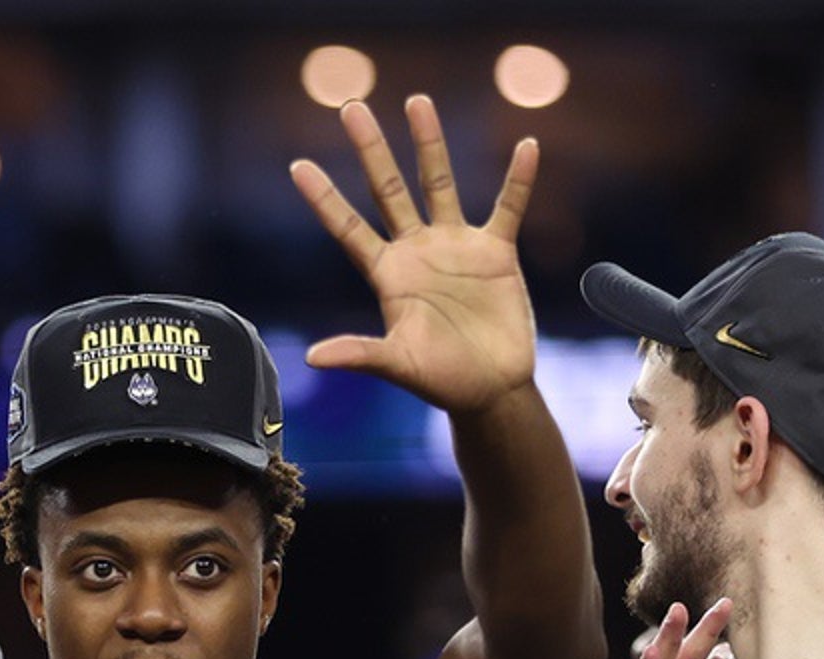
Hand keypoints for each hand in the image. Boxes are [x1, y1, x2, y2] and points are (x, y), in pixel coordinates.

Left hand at [291, 95, 538, 413]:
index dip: (324, 199)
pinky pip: (508, 208)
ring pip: (439, 184)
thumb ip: (360, 354)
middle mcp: (417, 251)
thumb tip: (312, 357)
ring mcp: (456, 247)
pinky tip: (526, 147)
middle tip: (350, 106)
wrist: (491, 390)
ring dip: (430, 144)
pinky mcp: (497, 253)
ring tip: (416, 102)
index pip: (348, 228)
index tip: (297, 165)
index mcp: (388, 275)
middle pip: (389, 189)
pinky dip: (518, 180)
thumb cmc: (442, 382)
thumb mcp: (398, 365)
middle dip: (370, 149)